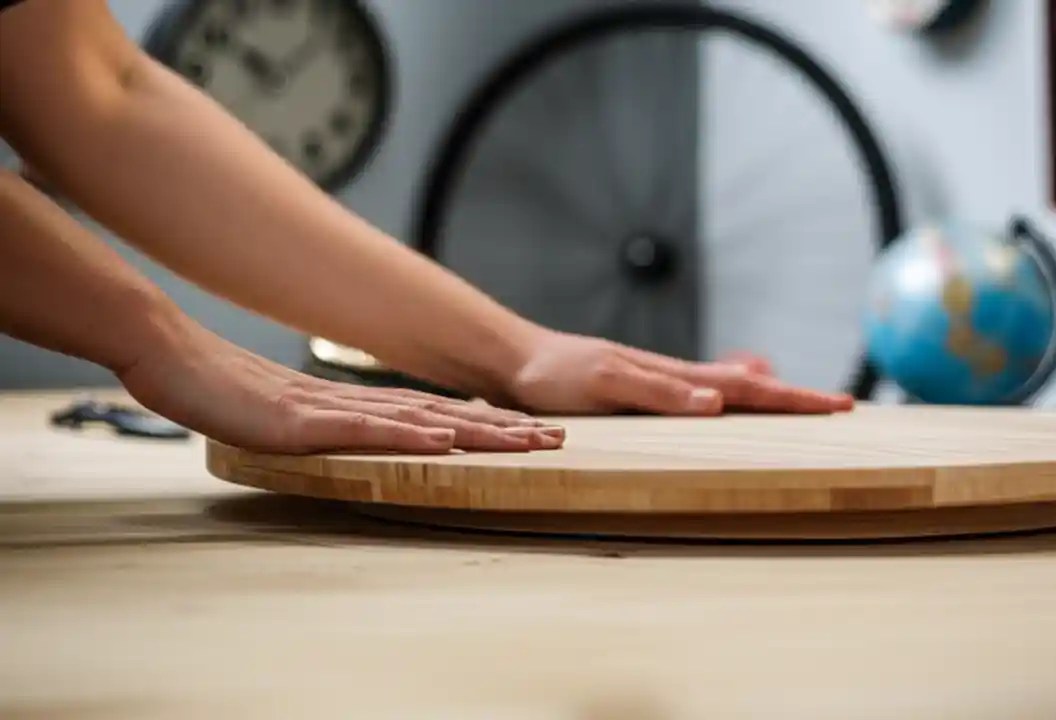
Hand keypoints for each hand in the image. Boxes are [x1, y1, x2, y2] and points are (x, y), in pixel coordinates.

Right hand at [118, 324, 563, 454]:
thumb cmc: (226, 392)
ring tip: (525, 442)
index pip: (437, 419)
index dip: (488, 428)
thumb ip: (333, 428)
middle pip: (444, 419)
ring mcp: (331, 411)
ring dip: (476, 434)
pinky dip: (408, 437)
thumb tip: (370, 438)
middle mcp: (357, 406)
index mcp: (359, 409)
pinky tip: (443, 441)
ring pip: (419, 423)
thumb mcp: (292, 420)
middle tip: (557, 440)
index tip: (533, 438)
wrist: (173, 358)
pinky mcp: (302, 422)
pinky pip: (364, 430)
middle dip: (505, 432)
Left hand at [503, 331, 853, 414]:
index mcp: (677, 377)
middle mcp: (679, 380)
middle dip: (798, 399)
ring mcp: (666, 385)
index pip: (750, 389)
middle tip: (844, 407)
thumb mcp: (609, 383)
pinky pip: (705, 397)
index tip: (839, 406)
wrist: (521, 363)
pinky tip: (741, 398)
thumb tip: (721, 400)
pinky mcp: (648, 394)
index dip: (795, 399)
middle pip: (752, 388)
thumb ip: (661, 393)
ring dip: (773, 398)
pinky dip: (736, 397)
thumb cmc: (559, 375)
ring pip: (733, 390)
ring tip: (808, 404)